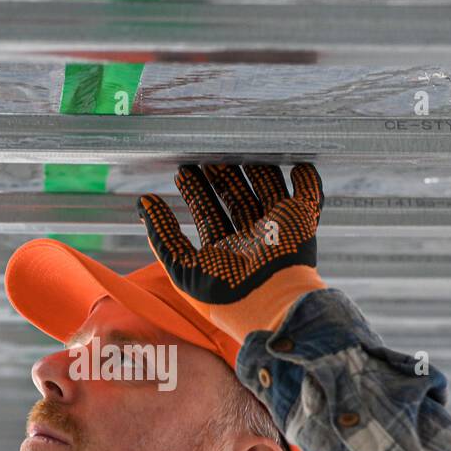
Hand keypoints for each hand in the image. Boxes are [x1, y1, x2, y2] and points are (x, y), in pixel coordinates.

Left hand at [137, 163, 326, 342]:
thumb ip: (162, 235)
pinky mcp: (302, 224)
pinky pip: (308, 197)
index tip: (183, 172)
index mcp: (225, 252)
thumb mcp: (181, 266)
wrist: (266, 304)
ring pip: (267, 191)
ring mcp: (277, 231)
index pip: (209, 214)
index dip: (196, 193)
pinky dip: (307, 181)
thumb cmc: (223, 296)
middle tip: (207, 155)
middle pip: (236, 199)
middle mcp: (251, 240)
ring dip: (257, 171)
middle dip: (222, 177)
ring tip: (242, 147)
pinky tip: (300, 164)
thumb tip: (142, 202)